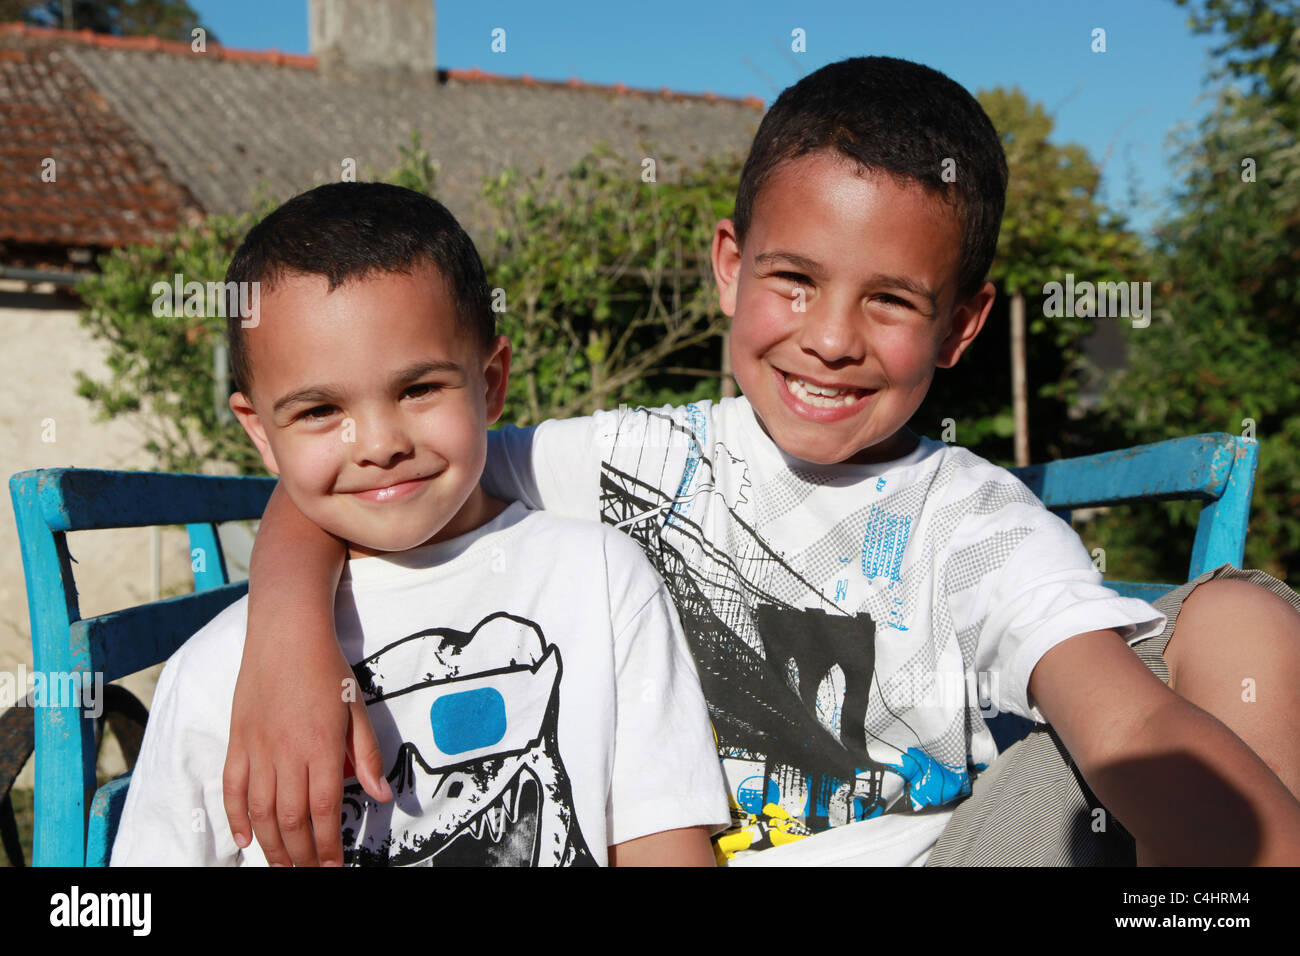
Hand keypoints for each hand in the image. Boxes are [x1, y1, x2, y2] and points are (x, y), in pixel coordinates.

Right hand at [222, 627, 390, 865]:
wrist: (286, 632)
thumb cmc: (327, 668)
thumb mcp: (357, 708)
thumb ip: (365, 754)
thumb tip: (381, 795)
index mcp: (321, 745)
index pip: (323, 809)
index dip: (327, 845)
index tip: (334, 866)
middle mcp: (286, 751)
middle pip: (291, 818)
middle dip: (301, 854)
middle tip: (310, 873)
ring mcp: (257, 747)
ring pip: (260, 810)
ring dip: (272, 845)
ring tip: (283, 867)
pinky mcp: (237, 739)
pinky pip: (232, 787)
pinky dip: (236, 817)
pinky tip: (245, 840)